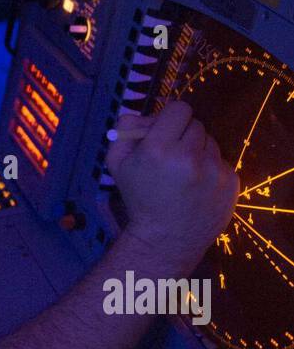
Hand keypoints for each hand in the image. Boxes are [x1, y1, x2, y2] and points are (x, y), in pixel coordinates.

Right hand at [107, 102, 238, 267]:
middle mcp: (189, 157)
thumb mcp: (117, 163)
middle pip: (196, 124)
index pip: (180, 109)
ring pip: (211, 142)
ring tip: (185, 175)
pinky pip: (222, 162)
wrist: (165, 239)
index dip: (171, 119)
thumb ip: (125, 130)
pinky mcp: (231, 183)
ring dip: (199, 152)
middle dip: (184, 136)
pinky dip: (211, 170)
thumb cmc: (140, 198)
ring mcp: (214, 171)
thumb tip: (145, 115)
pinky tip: (198, 187)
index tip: (167, 132)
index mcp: (159, 148)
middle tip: (173, 155)